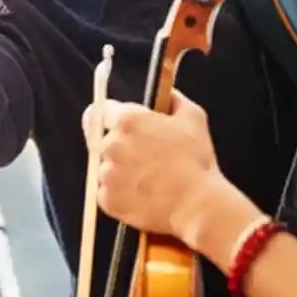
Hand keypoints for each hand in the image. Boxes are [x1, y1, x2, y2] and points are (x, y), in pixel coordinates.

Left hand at [82, 91, 228, 246]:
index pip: (99, 112)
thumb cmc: (195, 160)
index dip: (110, 118)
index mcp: (126, 120)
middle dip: (120, 146)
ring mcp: (106, 174)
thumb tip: (165, 92)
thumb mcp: (193, 117)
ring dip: (120, 171)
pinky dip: (119, 194)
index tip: (115, 125)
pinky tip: (141, 195)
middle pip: (103, 141)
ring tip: (146, 180)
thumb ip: (173, 99)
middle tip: (144, 157)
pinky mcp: (107, 199)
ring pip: (105, 168)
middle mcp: (110, 145)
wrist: (196, 204)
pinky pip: (106, 193)